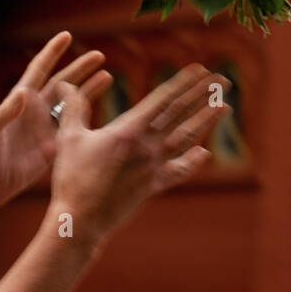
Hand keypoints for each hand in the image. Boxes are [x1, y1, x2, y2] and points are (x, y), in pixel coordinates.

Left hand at [0, 32, 111, 208]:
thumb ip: (5, 112)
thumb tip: (24, 91)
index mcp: (20, 100)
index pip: (39, 69)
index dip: (52, 52)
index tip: (67, 35)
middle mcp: (34, 110)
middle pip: (62, 82)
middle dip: (79, 68)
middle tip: (99, 55)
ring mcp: (44, 127)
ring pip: (72, 103)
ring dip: (88, 90)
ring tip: (108, 77)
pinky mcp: (52, 146)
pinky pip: (73, 128)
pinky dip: (88, 118)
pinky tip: (104, 113)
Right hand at [45, 64, 224, 247]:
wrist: (80, 222)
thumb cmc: (71, 178)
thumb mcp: (68, 138)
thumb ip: (73, 108)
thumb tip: (66, 84)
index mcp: (128, 130)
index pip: (163, 99)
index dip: (183, 82)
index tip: (200, 69)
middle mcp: (147, 146)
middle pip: (180, 114)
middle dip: (203, 94)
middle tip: (223, 80)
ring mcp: (153, 168)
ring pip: (186, 139)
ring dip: (206, 121)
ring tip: (225, 106)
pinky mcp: (153, 186)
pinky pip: (178, 171)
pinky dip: (193, 162)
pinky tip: (205, 153)